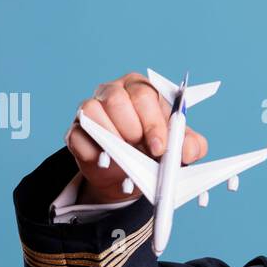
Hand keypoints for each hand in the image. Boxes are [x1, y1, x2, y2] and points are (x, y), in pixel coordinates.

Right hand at [64, 72, 208, 202]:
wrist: (129, 176)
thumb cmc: (154, 152)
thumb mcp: (178, 149)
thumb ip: (191, 146)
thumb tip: (188, 150)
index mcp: (142, 90)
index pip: (145, 94)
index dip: (153, 123)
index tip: (160, 148)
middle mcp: (114, 92)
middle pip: (117, 99)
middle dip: (132, 130)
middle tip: (142, 152)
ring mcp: (91, 109)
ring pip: (92, 111)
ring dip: (111, 138)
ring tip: (124, 157)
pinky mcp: (75, 130)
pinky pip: (77, 134)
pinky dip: (91, 151)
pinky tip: (105, 161)